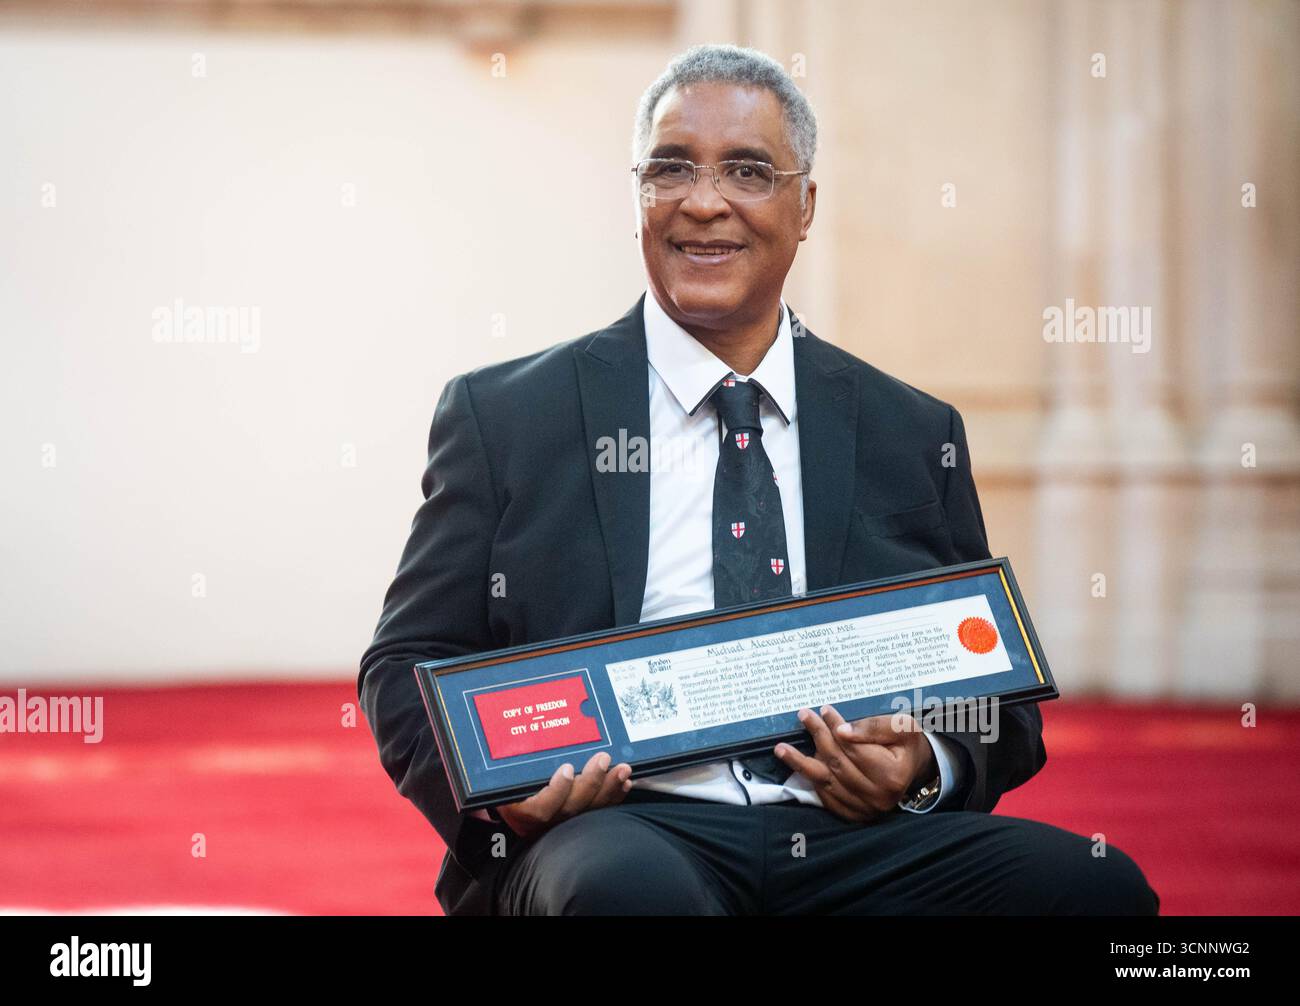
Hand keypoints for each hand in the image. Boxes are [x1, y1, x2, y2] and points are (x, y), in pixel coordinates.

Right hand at [494, 752, 631, 840]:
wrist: (514, 803)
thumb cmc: (505, 783)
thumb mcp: (500, 774)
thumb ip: (509, 761)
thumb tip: (506, 733)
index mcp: (519, 811)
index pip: (538, 810)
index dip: (556, 792)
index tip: (567, 769)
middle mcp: (541, 823)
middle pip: (569, 810)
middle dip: (590, 783)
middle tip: (602, 758)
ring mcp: (560, 824)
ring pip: (588, 812)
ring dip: (608, 789)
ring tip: (622, 768)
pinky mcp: (577, 822)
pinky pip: (599, 812)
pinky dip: (613, 796)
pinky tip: (623, 781)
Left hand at [773, 705, 936, 822]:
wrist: (915, 768)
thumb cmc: (908, 743)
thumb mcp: (902, 727)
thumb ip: (874, 727)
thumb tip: (842, 730)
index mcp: (891, 776)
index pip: (853, 748)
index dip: (835, 727)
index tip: (824, 710)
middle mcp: (877, 798)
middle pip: (837, 763)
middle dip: (818, 737)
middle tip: (804, 716)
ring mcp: (864, 810)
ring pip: (826, 781)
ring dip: (801, 763)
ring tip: (781, 748)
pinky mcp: (854, 815)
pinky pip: (826, 796)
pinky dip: (811, 780)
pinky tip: (798, 766)